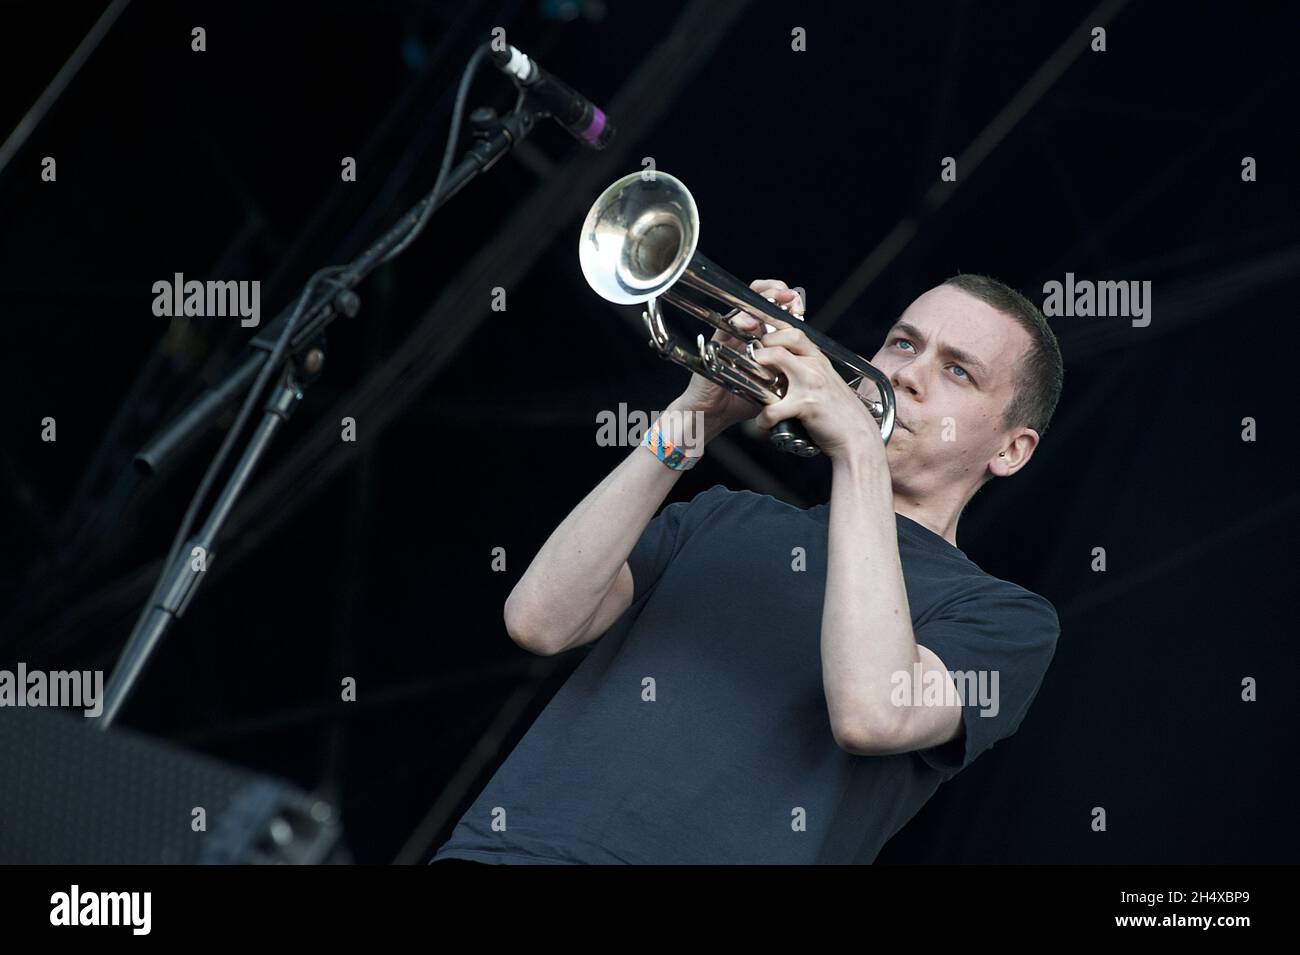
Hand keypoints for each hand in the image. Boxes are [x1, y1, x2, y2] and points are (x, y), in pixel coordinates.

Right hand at [675, 279, 804, 435]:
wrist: (714, 414)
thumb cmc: (742, 400)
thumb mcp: (772, 383)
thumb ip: (786, 368)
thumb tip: (811, 359)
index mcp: (758, 339)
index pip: (772, 310)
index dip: (785, 303)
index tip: (798, 305)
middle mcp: (743, 334)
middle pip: (757, 300)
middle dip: (775, 292)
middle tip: (789, 296)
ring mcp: (729, 337)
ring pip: (743, 306)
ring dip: (760, 300)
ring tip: (777, 300)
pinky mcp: (716, 345)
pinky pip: (726, 327)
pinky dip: (739, 321)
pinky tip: (752, 323)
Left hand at [749, 324, 885, 462]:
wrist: (857, 435)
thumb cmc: (838, 413)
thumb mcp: (824, 383)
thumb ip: (806, 371)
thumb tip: (779, 368)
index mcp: (818, 359)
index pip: (794, 332)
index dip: (773, 331)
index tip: (759, 340)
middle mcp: (816, 365)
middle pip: (786, 337)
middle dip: (764, 345)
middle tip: (753, 362)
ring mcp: (811, 382)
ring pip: (777, 357)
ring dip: (758, 369)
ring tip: (754, 385)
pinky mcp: (807, 404)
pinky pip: (775, 407)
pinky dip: (764, 417)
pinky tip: (764, 422)